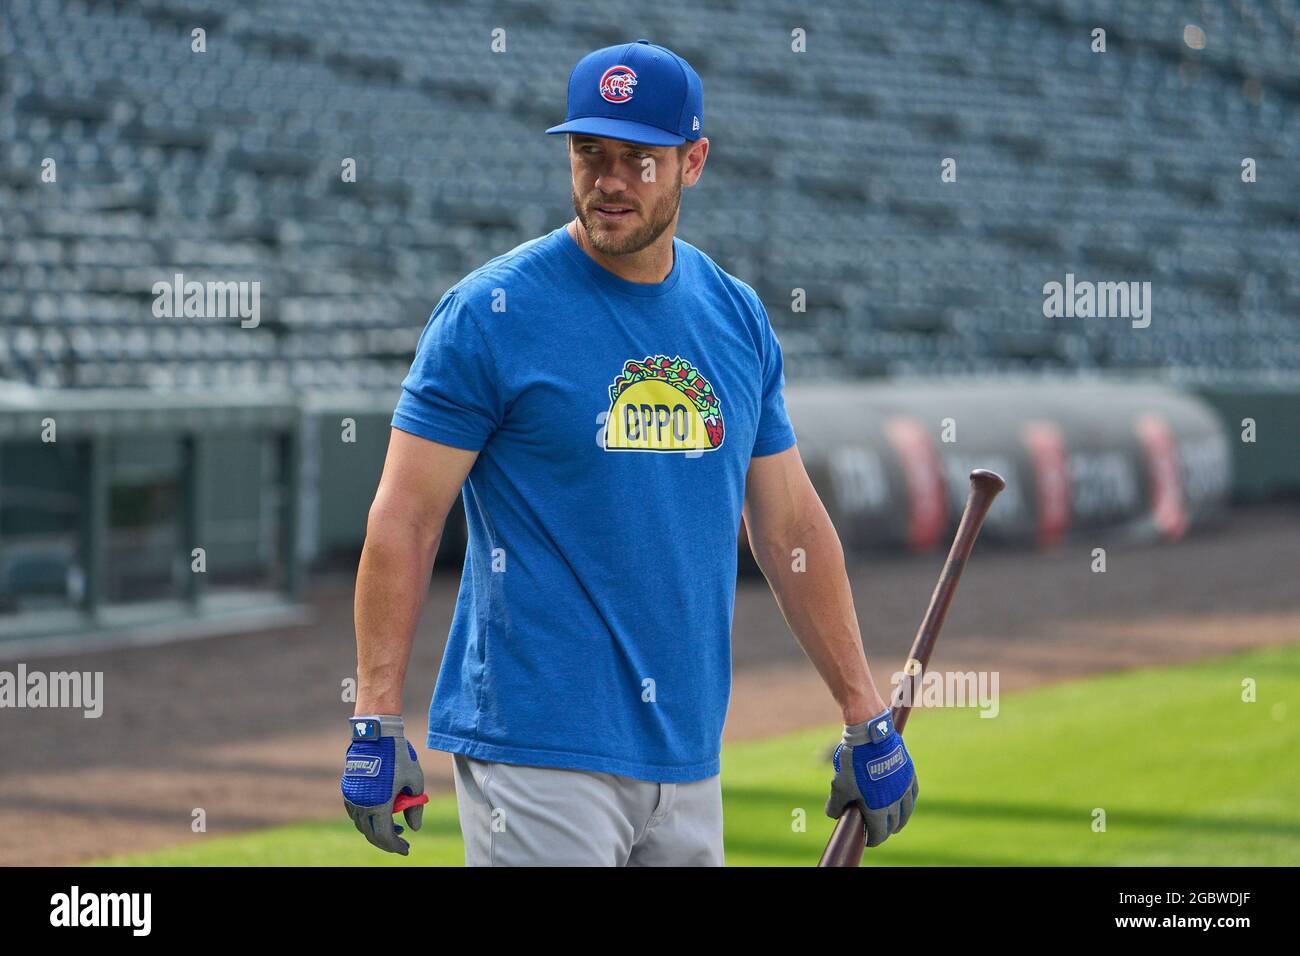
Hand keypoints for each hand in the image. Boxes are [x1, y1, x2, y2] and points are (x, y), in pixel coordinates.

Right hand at [341, 715, 425, 854]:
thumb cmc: (399, 756)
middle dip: (387, 841)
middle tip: (401, 842)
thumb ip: (415, 807)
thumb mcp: (415, 780)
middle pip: (371, 834)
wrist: (376, 735)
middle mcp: (362, 805)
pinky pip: (354, 812)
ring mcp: (352, 797)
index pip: (385, 836)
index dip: (395, 846)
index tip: (406, 849)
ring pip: (361, 824)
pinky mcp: (347, 789)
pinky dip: (366, 818)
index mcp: (379, 805)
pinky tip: (379, 813)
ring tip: (394, 827)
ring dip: (376, 830)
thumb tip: (414, 827)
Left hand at [824, 709, 918, 847]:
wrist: (870, 736)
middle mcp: (895, 802)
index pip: (879, 835)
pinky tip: (905, 802)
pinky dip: (908, 802)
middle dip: (886, 831)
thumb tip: (834, 815)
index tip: (867, 839)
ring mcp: (904, 788)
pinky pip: (912, 795)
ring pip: (906, 811)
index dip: (872, 840)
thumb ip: (835, 805)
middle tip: (879, 830)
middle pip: (894, 825)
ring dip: (900, 820)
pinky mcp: (909, 774)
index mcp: (879, 810)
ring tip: (896, 823)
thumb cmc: (853, 763)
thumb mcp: (839, 786)